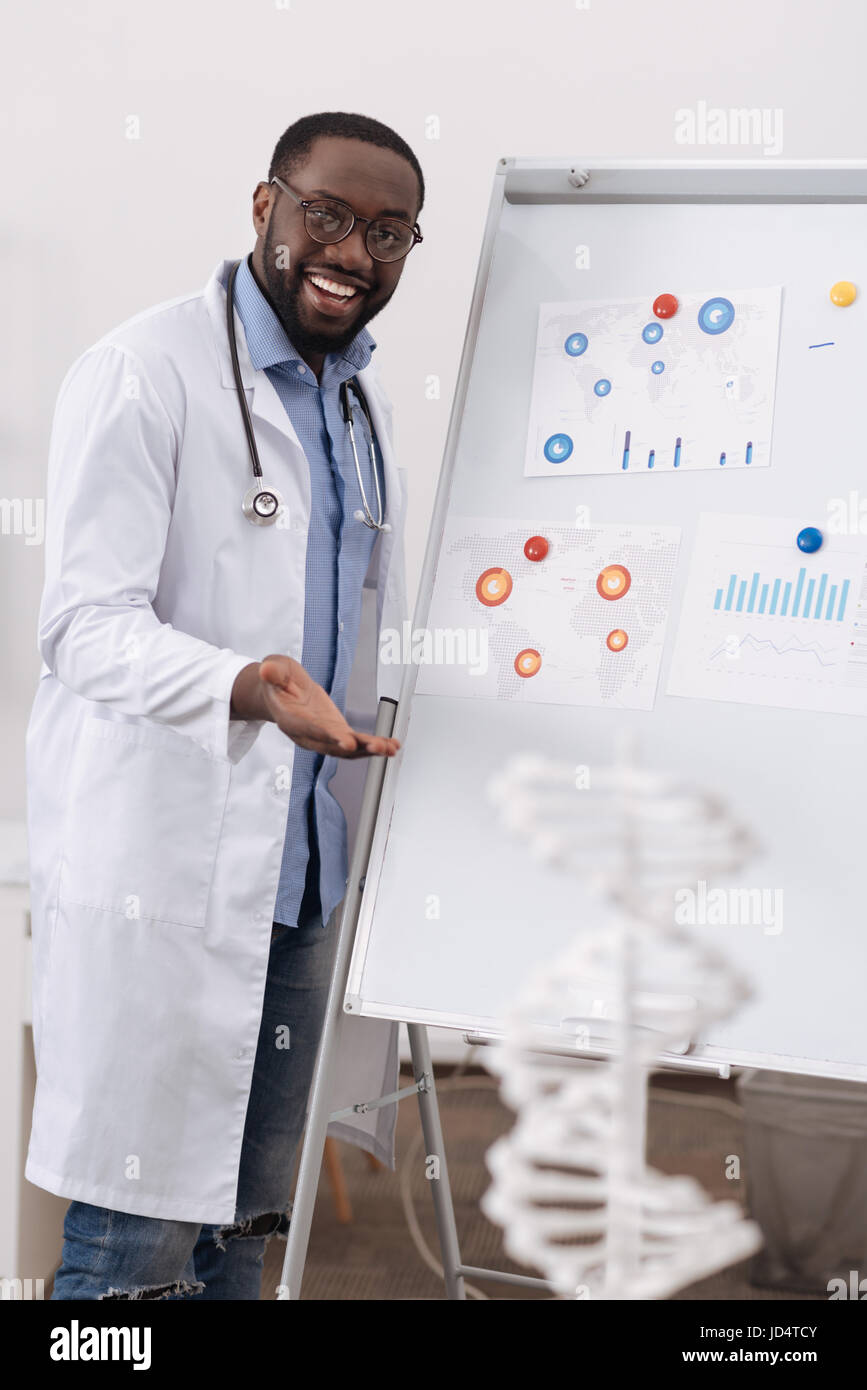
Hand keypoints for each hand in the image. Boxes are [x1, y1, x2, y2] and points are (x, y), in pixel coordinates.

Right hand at [256, 655, 400, 758]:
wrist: (280, 692)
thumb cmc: (278, 681)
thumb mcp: (274, 669)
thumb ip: (273, 673)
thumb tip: (267, 670)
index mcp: (292, 720)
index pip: (311, 730)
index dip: (329, 736)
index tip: (347, 742)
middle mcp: (309, 734)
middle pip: (333, 745)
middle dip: (357, 748)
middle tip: (378, 747)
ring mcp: (324, 736)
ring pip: (348, 749)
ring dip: (370, 750)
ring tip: (390, 748)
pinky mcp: (336, 733)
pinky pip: (356, 744)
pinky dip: (373, 746)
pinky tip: (391, 745)